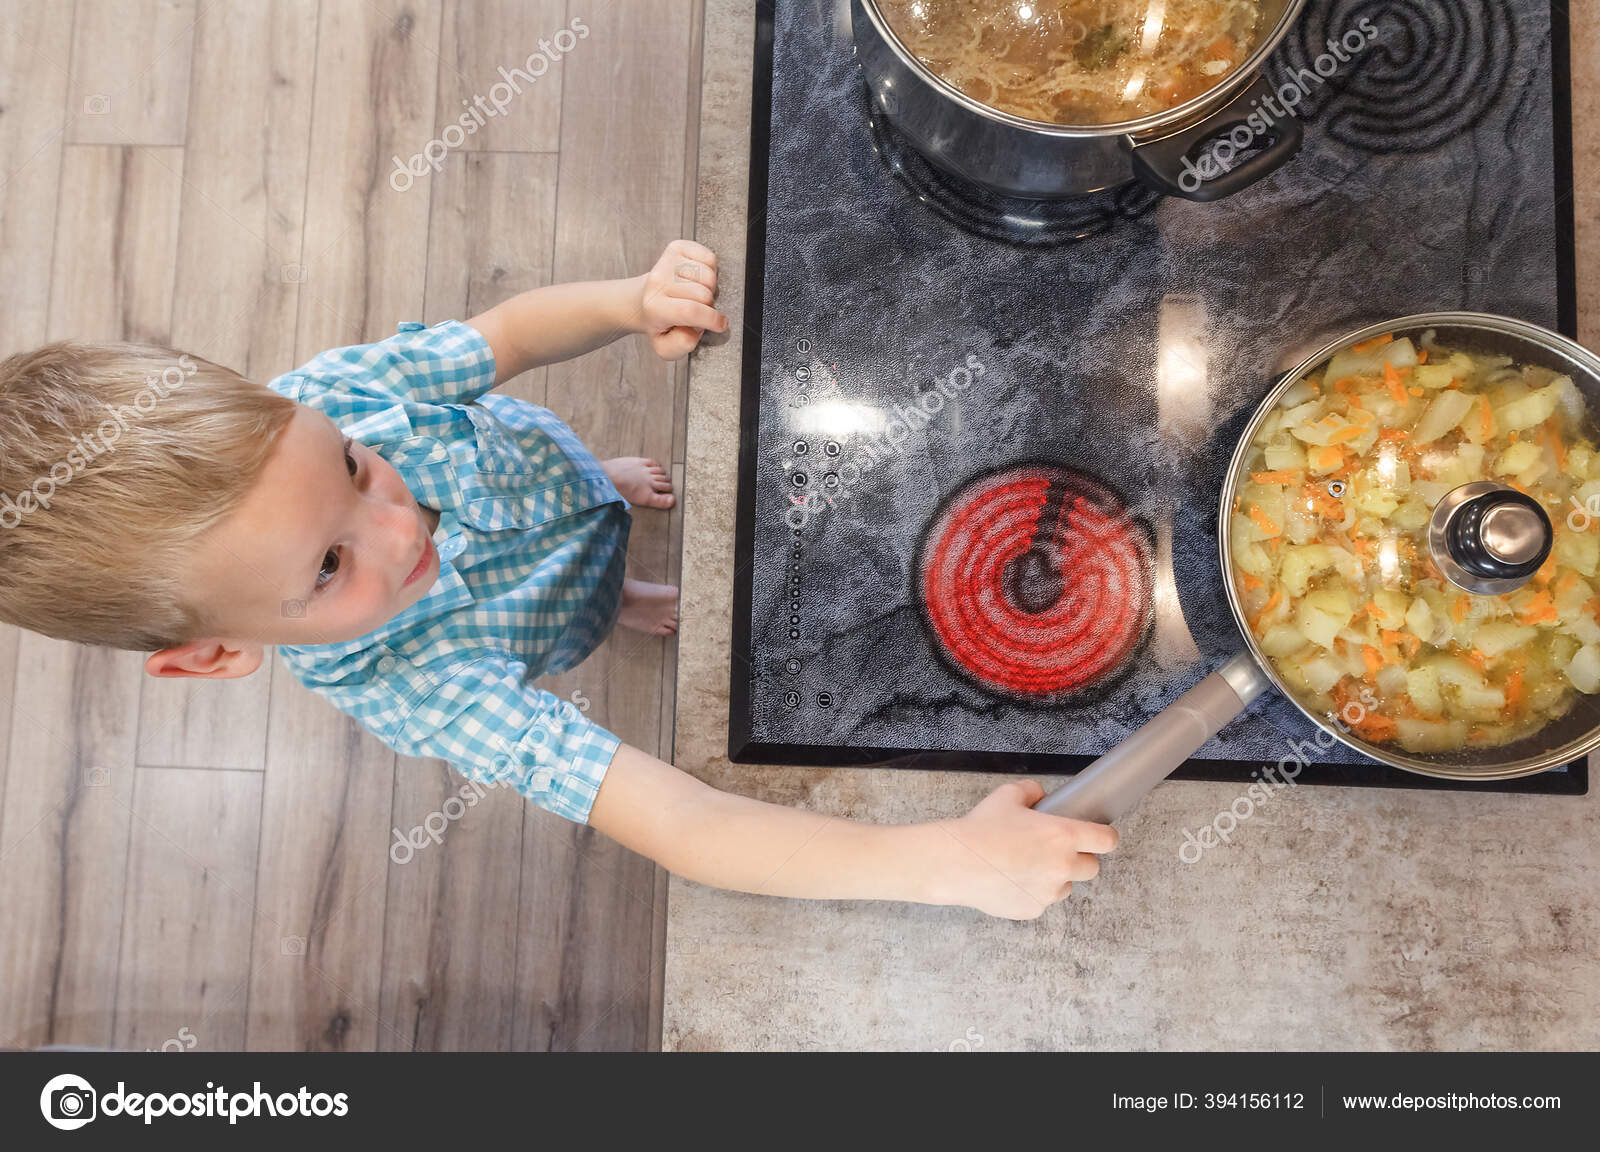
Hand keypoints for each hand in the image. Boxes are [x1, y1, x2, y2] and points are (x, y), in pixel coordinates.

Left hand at [636, 239, 727, 359]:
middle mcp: (657, 281)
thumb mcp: (665, 347)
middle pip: (704, 293)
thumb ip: (681, 345)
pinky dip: (711, 270)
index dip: (711, 319)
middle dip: (709, 306)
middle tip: (699, 311)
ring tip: (697, 296)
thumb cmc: (660, 323)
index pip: (690, 310)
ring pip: (709, 275)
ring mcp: (667, 262)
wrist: (643, 300)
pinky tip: (698, 280)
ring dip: (710, 288)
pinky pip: (710, 258)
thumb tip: (696, 329)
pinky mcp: (677, 248)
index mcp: (654, 307)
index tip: (720, 324)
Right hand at [931, 779, 1117, 919]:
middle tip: (1056, 851)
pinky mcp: (1033, 909)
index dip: (1104, 837)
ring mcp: (1049, 892)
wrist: (956, 862)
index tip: (1099, 837)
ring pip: (1066, 887)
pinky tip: (1011, 879)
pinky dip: (1033, 892)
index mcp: (1064, 836)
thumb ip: (1031, 791)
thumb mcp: (1008, 796)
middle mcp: (1063, 866)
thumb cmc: (981, 829)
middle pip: (1092, 868)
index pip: (1107, 841)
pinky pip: (1042, 901)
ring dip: (1056, 878)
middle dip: (1079, 859)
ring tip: (1028, 866)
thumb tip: (1040, 795)